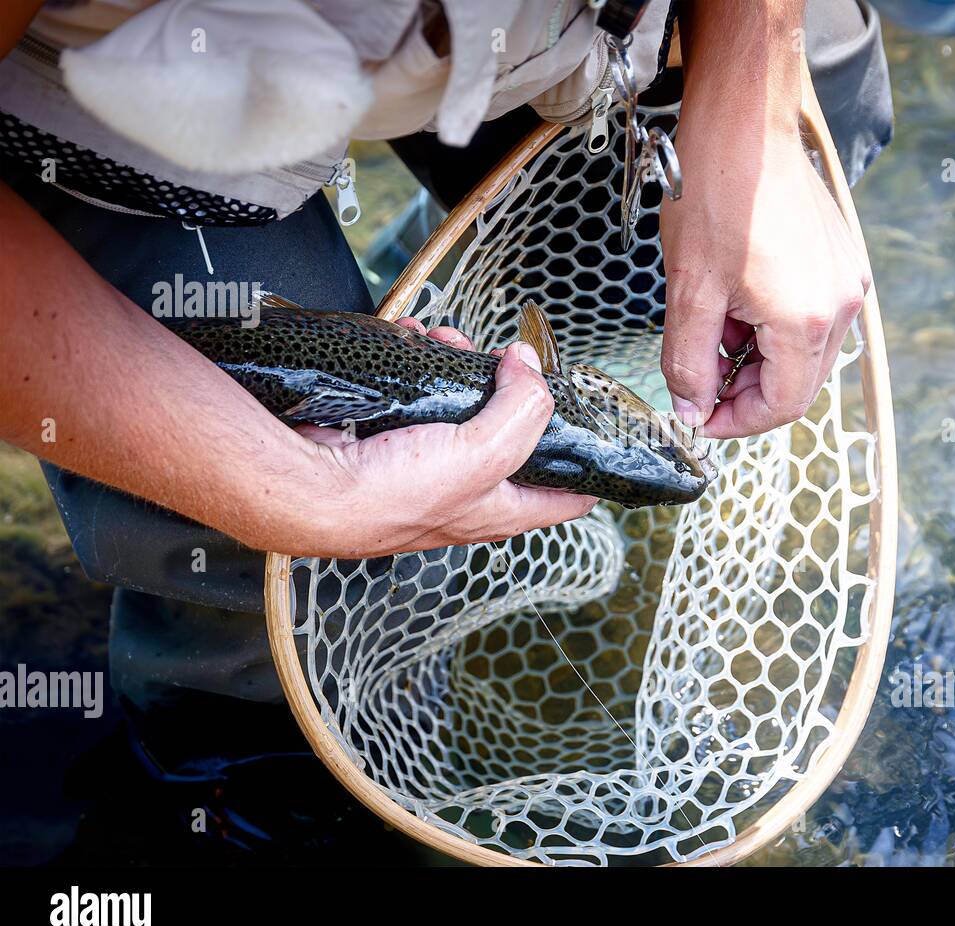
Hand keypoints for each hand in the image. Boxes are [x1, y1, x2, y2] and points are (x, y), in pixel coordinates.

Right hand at [293, 322, 595, 557]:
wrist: (308, 490)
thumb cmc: (391, 494)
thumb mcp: (483, 453)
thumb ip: (522, 411)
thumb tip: (529, 367)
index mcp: (501, 510)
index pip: (568, 498)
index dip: (592, 465)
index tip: (601, 427)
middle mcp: (468, 494)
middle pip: (513, 434)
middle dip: (512, 388)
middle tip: (504, 359)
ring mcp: (428, 467)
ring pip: (464, 407)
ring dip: (462, 368)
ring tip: (448, 340)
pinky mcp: (392, 442)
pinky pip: (418, 396)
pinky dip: (419, 365)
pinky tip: (412, 343)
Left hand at [658, 0, 871, 439]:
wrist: (744, 128)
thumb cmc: (715, 198)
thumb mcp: (688, 291)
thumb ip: (689, 363)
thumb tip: (693, 411)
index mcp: (805, 321)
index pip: (782, 406)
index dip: (737, 422)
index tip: (700, 416)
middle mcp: (841, 307)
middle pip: (798, 383)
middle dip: (746, 390)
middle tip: (700, 375)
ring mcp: (848, 282)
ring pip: (805, 353)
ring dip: (759, 356)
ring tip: (718, 322)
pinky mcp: (844, 262)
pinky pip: (814, 317)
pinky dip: (775, 325)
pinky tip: (741, 298)